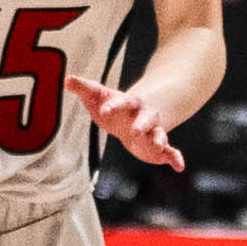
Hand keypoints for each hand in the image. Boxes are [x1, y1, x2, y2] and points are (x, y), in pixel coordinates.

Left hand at [65, 74, 181, 168]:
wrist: (138, 117)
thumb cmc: (114, 107)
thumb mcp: (99, 96)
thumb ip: (84, 88)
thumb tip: (67, 79)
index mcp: (129, 104)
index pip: (122, 102)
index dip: (113, 106)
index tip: (103, 111)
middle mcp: (144, 116)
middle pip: (145, 118)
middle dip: (141, 124)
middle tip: (134, 131)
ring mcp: (153, 130)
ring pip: (159, 134)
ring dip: (159, 140)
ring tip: (158, 146)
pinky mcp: (160, 146)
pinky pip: (171, 151)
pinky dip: (176, 158)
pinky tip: (179, 166)